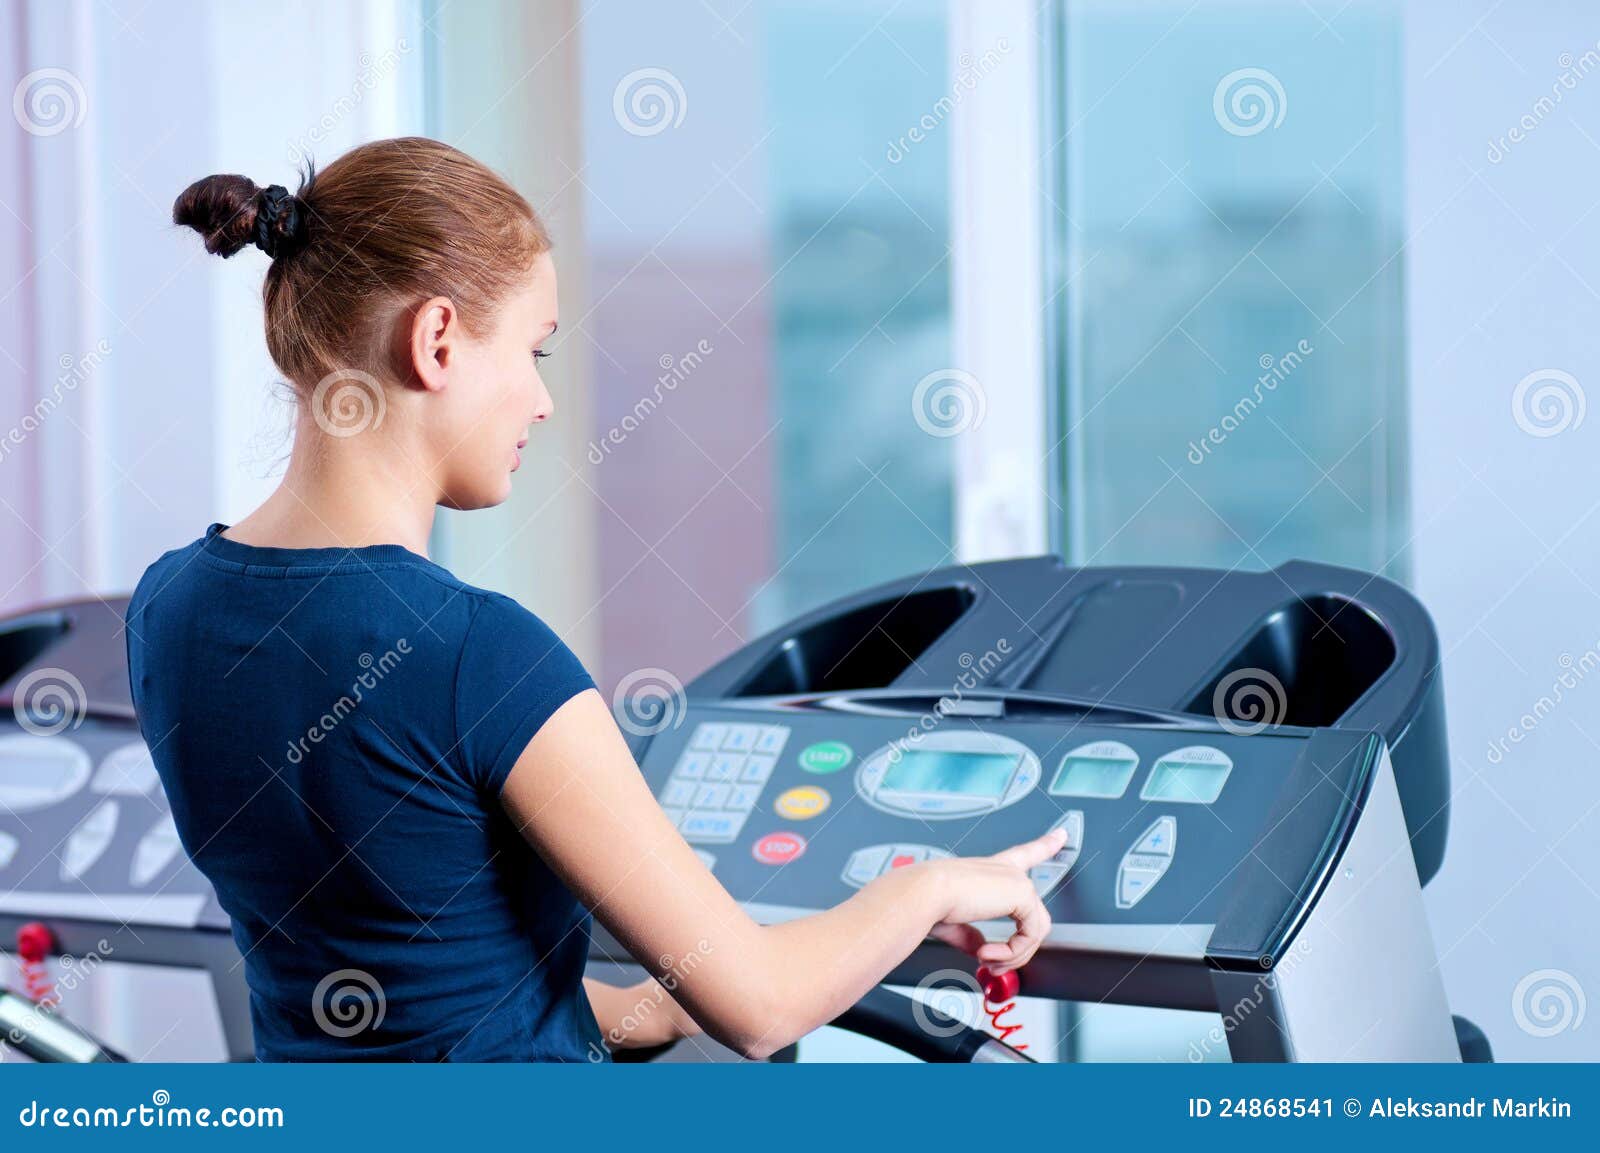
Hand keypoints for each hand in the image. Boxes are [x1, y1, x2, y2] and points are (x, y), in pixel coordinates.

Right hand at [920, 827, 1065, 971]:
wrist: (926, 893)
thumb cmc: (929, 900)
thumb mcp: (956, 922)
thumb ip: (973, 935)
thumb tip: (981, 949)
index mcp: (990, 870)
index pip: (1023, 854)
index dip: (1044, 845)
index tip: (1061, 835)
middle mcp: (1006, 870)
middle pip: (1035, 912)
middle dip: (1019, 948)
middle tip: (993, 964)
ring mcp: (1017, 881)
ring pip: (1035, 930)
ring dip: (1013, 954)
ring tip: (989, 961)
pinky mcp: (1023, 893)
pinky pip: (1030, 936)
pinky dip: (1011, 952)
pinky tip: (989, 953)